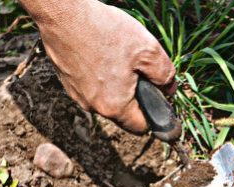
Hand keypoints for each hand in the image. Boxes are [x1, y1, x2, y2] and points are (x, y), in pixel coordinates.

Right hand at [31, 0, 175, 133]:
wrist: (63, 13)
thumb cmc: (105, 31)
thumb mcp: (148, 50)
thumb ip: (165, 75)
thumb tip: (169, 89)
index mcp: (114, 106)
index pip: (141, 127)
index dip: (154, 114)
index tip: (157, 95)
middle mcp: (92, 106)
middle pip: (123, 112)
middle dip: (135, 96)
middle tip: (139, 68)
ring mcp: (76, 94)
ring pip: (106, 97)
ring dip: (117, 83)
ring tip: (119, 56)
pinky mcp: (66, 80)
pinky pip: (91, 85)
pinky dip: (99, 74)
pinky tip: (101, 53)